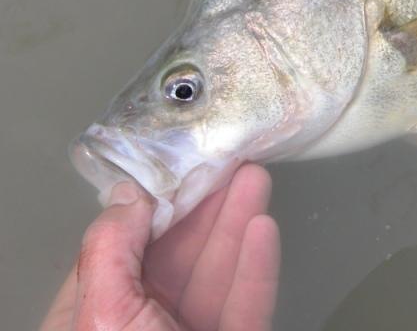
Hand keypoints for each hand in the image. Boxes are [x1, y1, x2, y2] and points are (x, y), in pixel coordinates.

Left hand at [41, 164, 278, 330]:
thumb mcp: (101, 315)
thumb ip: (111, 249)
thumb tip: (131, 193)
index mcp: (94, 320)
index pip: (122, 252)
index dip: (153, 207)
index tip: (178, 167)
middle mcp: (142, 326)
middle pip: (177, 257)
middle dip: (205, 206)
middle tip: (229, 161)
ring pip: (218, 274)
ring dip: (236, 223)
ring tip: (255, 177)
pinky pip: (248, 303)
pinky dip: (258, 266)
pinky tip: (263, 228)